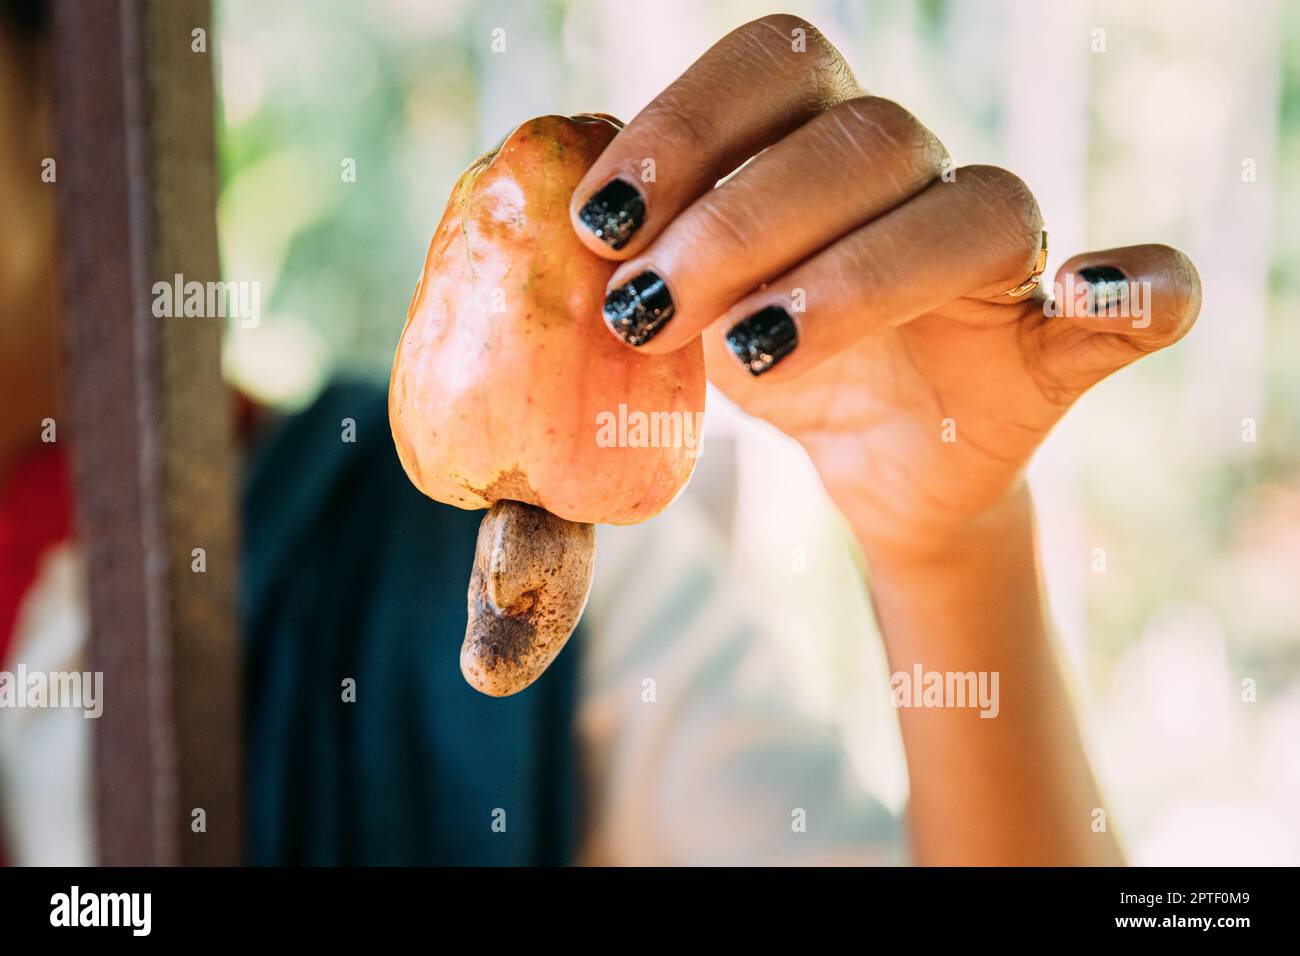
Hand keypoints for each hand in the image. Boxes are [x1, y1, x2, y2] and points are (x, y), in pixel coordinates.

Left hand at [568, 15, 1200, 562]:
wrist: (868, 458)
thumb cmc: (772, 363)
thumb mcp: (689, 314)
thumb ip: (641, 261)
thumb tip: (562, 239)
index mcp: (822, 143)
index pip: (773, 69)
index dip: (685, 128)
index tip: (598, 224)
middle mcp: (919, 176)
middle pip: (861, 142)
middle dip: (739, 225)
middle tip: (646, 312)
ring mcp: (1002, 256)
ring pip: (970, 211)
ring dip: (855, 280)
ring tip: (750, 359)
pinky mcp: (1060, 341)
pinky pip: (1147, 296)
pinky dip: (1136, 292)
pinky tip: (1090, 301)